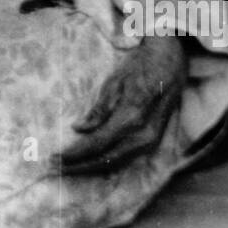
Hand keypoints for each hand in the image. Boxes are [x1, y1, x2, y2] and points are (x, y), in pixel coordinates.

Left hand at [57, 29, 186, 174]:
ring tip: (67, 167)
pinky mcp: (154, 141)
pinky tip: (89, 163)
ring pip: (116, 163)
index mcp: (132, 116)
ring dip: (91, 167)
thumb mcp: (115, 80)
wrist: (172, 60)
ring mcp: (152, 140)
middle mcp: (144, 135)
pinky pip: (126, 158)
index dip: (75, 153)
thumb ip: (99, 109)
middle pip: (106, 159)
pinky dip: (105, 163)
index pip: (97, 143)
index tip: (55, 157)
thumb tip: (79, 129)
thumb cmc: (141, 65)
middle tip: (55, 167)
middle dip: (79, 166)